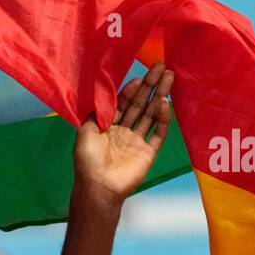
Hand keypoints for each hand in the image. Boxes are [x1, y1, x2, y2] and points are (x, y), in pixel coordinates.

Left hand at [73, 63, 173, 204]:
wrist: (98, 187)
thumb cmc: (88, 161)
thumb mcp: (85, 132)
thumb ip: (97, 113)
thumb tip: (106, 96)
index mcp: (108, 126)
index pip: (122, 103)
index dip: (130, 90)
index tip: (139, 77)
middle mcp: (124, 131)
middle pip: (139, 104)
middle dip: (150, 86)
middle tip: (161, 67)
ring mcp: (137, 141)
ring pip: (151, 114)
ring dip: (160, 96)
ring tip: (169, 78)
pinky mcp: (149, 152)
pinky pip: (159, 133)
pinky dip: (163, 118)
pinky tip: (165, 104)